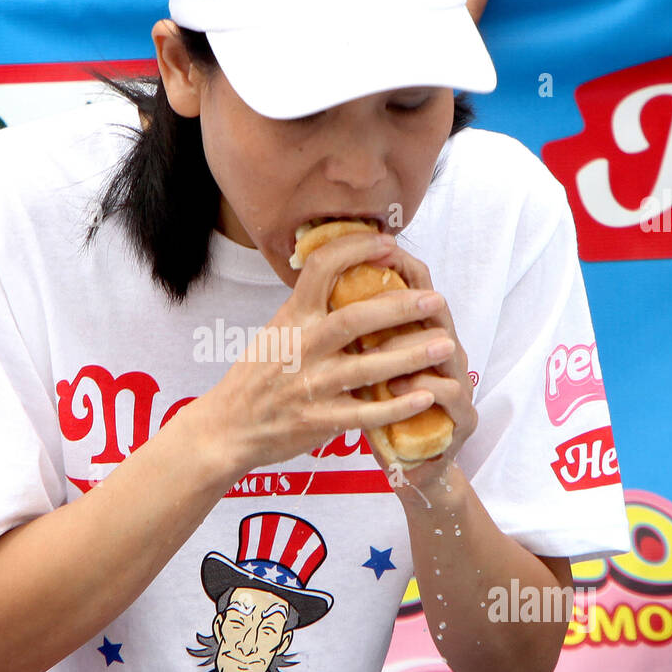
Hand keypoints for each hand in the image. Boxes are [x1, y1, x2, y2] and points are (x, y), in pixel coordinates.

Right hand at [199, 229, 471, 477]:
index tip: (389, 245)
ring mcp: (310, 385)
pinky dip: (398, 406)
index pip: (322, 268)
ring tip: (444, 345)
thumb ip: (309, 308)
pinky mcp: (319, 421)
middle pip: (356, 318)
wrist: (227, 427)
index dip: (357, 250)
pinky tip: (425, 396)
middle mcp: (301, 347)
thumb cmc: (256, 376)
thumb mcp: (276, 331)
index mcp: (292, 318)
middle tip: (435, 300)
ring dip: (411, 355)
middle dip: (400, 306)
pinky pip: (366, 413)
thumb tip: (343, 273)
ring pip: (368, 367)